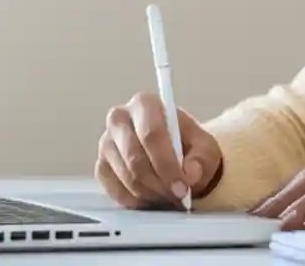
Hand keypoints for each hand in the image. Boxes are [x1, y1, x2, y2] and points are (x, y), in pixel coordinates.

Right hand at [95, 92, 222, 209]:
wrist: (174, 153)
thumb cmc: (188, 145)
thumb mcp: (204, 147)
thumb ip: (200, 159)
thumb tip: (190, 174)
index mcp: (145, 104)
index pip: (151, 134)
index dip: (167, 164)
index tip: (182, 186)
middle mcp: (119, 118)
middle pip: (135, 158)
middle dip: (159, 183)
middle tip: (178, 196)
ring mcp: (106, 143)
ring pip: (126, 177)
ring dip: (151, 193)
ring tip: (169, 196)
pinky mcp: (101, 166)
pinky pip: (116, 191)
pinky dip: (137, 201)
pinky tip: (153, 198)